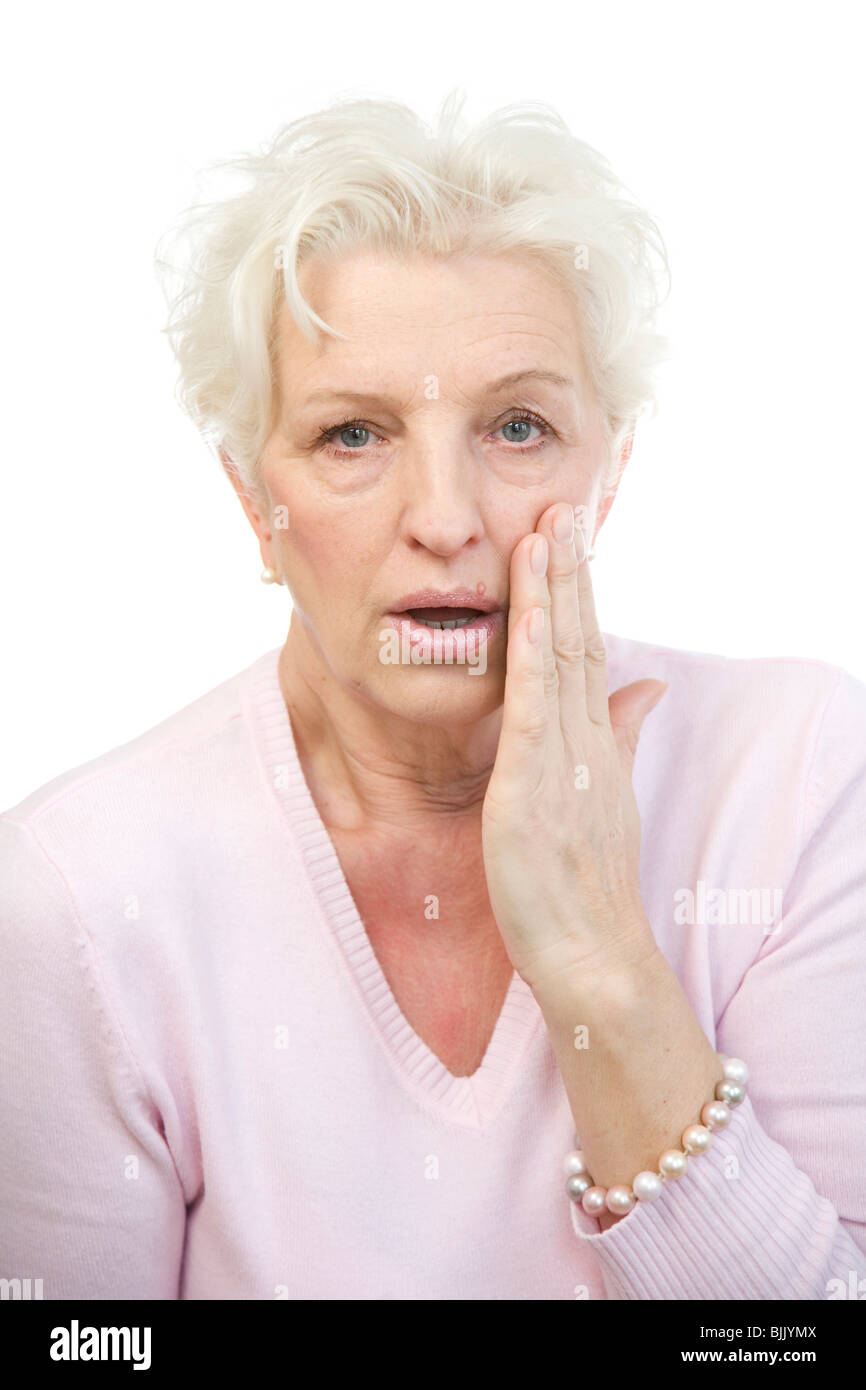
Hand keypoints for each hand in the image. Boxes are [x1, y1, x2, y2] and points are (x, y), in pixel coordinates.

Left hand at [481, 501, 667, 992]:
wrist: (592, 952)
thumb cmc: (588, 882)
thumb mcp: (607, 795)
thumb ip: (624, 733)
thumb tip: (648, 683)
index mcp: (596, 742)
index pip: (588, 651)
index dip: (579, 592)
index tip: (570, 538)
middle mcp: (586, 740)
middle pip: (579, 639)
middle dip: (570, 571)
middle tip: (564, 505)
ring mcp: (563, 759)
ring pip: (558, 658)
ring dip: (552, 591)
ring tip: (547, 531)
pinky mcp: (533, 783)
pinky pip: (532, 705)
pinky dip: (530, 652)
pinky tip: (526, 608)